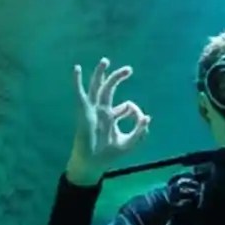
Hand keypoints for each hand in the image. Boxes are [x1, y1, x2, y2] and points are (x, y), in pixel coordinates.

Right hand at [66, 57, 150, 186]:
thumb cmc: (109, 155)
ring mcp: (92, 110)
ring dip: (100, 73)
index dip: (136, 111)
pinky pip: (80, 95)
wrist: (94, 164)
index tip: (142, 120)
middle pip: (109, 89)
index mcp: (112, 117)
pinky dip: (77, 81)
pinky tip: (77, 69)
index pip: (127, 106)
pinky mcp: (84, 113)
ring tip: (105, 60)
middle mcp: (102, 111)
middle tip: (129, 69)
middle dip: (118, 77)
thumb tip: (148, 117)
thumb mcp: (129, 143)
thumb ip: (140, 131)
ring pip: (96, 87)